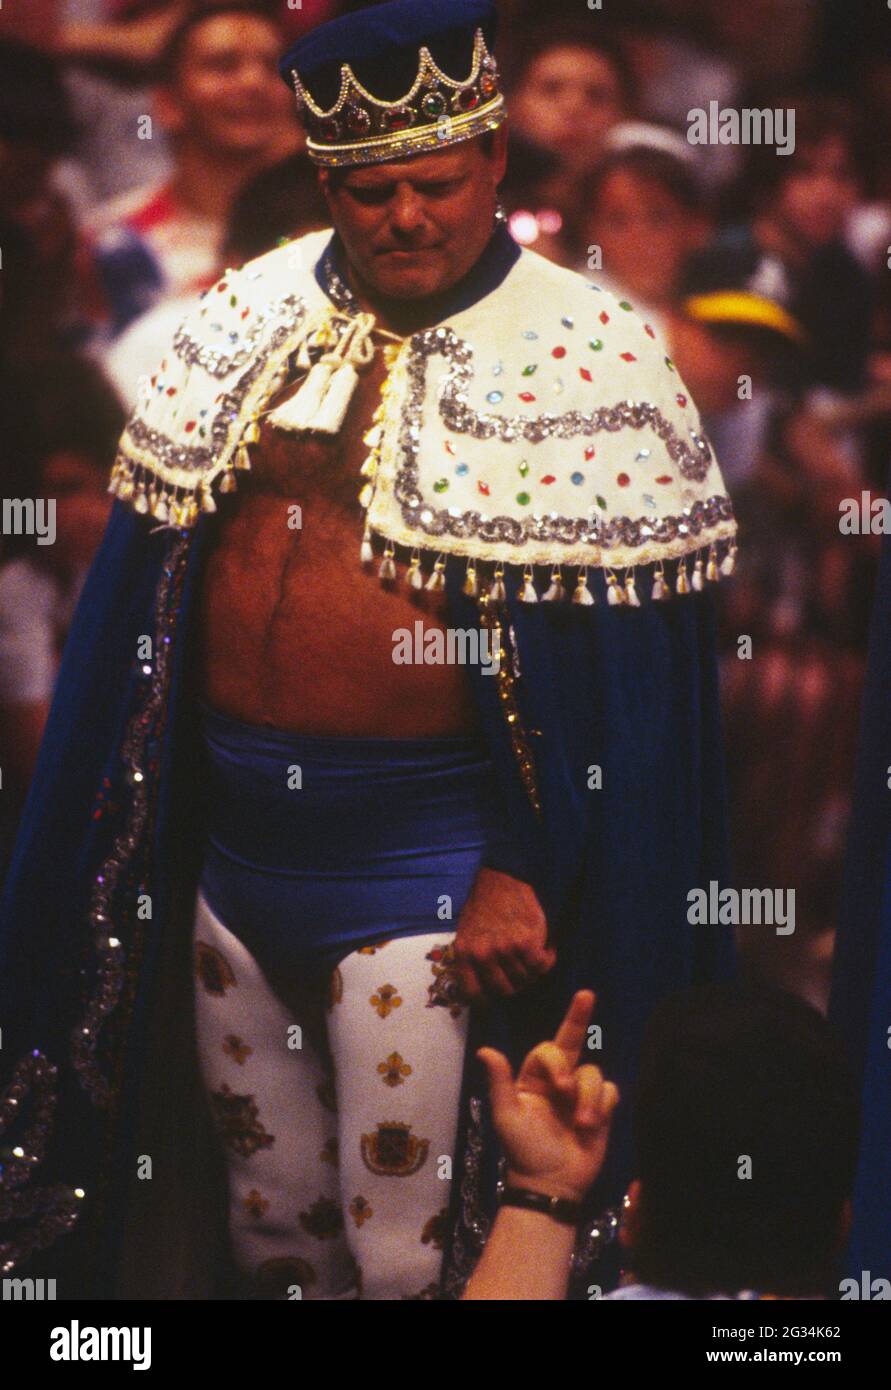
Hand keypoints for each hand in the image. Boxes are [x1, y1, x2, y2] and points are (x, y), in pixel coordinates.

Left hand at [453, 868, 554, 1001]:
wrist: (503, 878)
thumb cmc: (484, 905)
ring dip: (533, 971)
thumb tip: (482, 988)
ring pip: (526, 979)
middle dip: (516, 984)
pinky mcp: (527, 943)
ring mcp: (505, 950)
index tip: (497, 997)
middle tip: (522, 973)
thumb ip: (472, 958)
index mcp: (464, 954)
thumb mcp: (467, 932)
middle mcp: (483, 955)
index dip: (488, 999)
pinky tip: (546, 949)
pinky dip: (547, 960)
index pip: (473, 994)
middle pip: (505, 990)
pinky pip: (542, 966)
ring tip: (533, 956)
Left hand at [477, 991, 618, 1202]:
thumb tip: (484, 1050)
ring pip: (594, 1073)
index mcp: (532, 1078)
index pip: (549, 1050)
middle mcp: (558, 1080)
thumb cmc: (523, 1150)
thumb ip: (499, 1082)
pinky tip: (593, 1125)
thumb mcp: (507, 1116)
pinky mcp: (600, 1109)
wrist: (551, 1185)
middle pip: (572, 1039)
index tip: (561, 1086)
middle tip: (586, 996)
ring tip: (583, 1124)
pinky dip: (604, 1105)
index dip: (558, 1062)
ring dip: (590, 1098)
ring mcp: (580, 1094)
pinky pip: (610, 1091)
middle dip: (579, 1016)